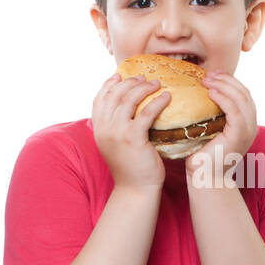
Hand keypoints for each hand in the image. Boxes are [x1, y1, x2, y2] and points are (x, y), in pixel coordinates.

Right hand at [92, 73, 171, 192]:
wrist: (135, 189)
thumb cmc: (130, 167)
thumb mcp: (114, 144)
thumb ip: (114, 126)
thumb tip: (123, 107)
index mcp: (98, 129)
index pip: (100, 98)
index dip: (109, 84)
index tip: (120, 75)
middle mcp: (104, 128)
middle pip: (115, 95)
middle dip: (130, 82)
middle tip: (144, 78)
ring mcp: (117, 132)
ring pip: (129, 99)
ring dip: (144, 87)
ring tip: (156, 83)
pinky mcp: (133, 138)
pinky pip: (146, 112)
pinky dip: (157, 101)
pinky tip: (166, 97)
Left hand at [185, 71, 258, 185]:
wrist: (205, 176)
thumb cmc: (202, 153)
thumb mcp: (208, 128)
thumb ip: (211, 113)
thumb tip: (198, 93)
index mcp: (246, 123)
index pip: (243, 94)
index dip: (230, 81)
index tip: (213, 74)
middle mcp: (251, 125)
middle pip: (244, 93)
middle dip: (226, 80)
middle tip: (208, 74)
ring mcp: (247, 131)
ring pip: (241, 99)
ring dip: (224, 85)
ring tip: (207, 80)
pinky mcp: (239, 136)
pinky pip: (235, 112)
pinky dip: (224, 99)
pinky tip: (211, 92)